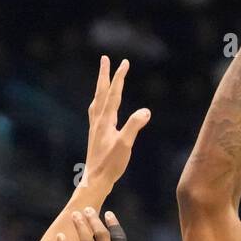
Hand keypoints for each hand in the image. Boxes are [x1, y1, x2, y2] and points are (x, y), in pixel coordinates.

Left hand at [81, 57, 150, 192]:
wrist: (95, 181)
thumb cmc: (110, 165)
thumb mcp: (125, 145)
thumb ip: (134, 126)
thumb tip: (146, 111)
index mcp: (105, 121)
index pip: (114, 93)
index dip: (120, 77)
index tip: (124, 62)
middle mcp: (98, 121)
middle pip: (101, 92)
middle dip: (104, 75)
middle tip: (105, 59)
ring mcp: (95, 128)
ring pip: (97, 101)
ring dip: (100, 88)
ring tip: (102, 79)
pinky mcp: (95, 136)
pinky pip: (96, 112)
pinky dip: (99, 103)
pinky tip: (100, 109)